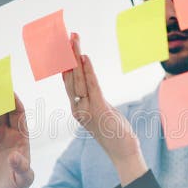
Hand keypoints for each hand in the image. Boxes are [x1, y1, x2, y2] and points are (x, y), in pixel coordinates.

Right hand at [0, 91, 33, 187]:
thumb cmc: (14, 186)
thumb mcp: (23, 180)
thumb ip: (22, 168)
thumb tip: (16, 156)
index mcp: (19, 137)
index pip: (18, 115)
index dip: (15, 102)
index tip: (11, 91)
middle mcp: (4, 133)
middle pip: (2, 110)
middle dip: (0, 95)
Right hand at [61, 33, 147, 185]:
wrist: (123, 151)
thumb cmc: (114, 131)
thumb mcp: (102, 110)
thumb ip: (93, 96)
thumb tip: (89, 79)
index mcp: (77, 108)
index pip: (68, 81)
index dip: (65, 62)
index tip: (63, 45)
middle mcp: (77, 109)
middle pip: (70, 77)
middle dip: (68, 55)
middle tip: (68, 36)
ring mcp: (86, 110)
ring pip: (78, 79)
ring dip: (76, 58)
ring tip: (74, 41)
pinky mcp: (98, 110)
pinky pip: (92, 87)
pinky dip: (88, 71)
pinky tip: (85, 58)